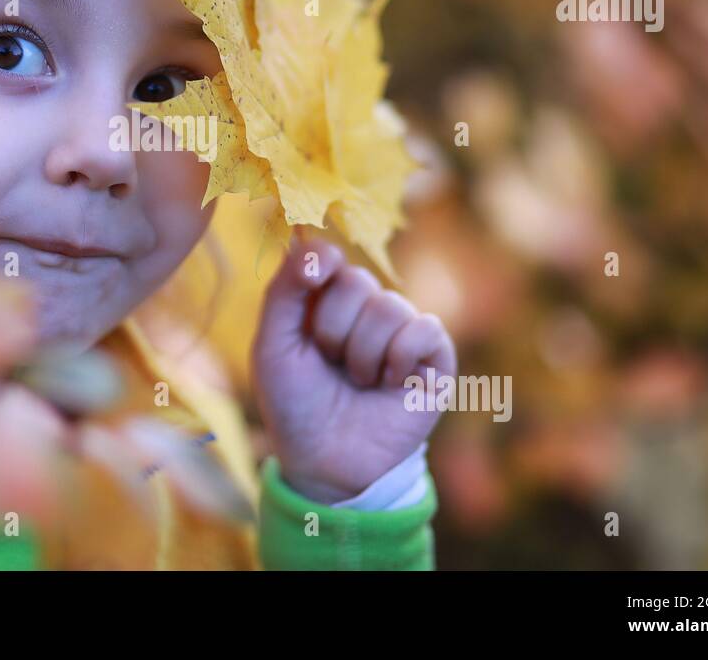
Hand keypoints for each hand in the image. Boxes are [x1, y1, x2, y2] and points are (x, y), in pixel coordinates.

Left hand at [251, 232, 456, 503]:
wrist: (327, 463)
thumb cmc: (295, 404)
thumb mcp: (273, 346)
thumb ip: (284, 291)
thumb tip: (315, 246)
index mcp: (325, 301)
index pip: (329, 258)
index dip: (320, 266)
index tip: (309, 283)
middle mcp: (366, 309)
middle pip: (356, 282)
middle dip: (333, 331)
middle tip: (330, 364)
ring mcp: (402, 331)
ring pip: (389, 307)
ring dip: (363, 354)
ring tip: (357, 381)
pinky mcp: (434, 357)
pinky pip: (425, 329)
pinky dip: (400, 358)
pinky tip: (390, 383)